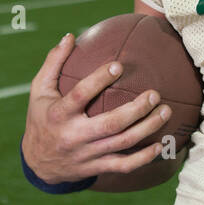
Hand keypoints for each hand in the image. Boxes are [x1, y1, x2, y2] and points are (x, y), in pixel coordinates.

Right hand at [22, 33, 171, 183]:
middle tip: (155, 94)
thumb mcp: (39, 90)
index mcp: (59, 114)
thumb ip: (53, 63)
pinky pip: (123, 166)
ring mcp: (87, 154)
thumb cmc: (41, 119)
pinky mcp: (96, 168)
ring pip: (122, 143)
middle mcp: (74, 136)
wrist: (37, 164)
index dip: (98, 80)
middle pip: (110, 124)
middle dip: (136, 109)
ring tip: (166, 112)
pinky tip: (160, 145)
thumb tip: (70, 36)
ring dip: (147, 128)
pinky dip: (144, 158)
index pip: (80, 95)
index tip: (118, 65)